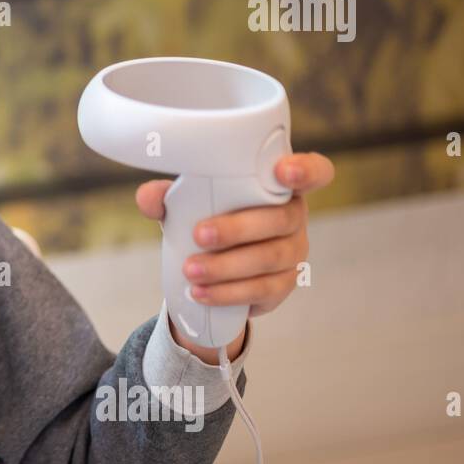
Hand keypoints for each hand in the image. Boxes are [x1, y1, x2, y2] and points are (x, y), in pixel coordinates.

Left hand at [135, 152, 335, 361]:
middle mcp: (293, 216)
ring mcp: (293, 252)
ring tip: (191, 270)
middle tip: (199, 234)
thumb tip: (148, 198)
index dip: (306, 170)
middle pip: (281, 219)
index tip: (283, 171)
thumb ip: (166, 196)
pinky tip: (200, 292)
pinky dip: (227, 293)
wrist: (212, 265)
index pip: (314, 172)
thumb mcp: (186, 203)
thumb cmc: (208, 216)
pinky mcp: (282, 285)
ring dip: (228, 266)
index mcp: (278, 185)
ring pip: (269, 258)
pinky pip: (261, 290)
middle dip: (240, 228)